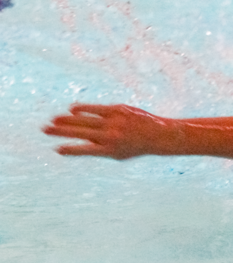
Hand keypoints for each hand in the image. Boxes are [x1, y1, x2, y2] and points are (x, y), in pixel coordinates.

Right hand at [43, 104, 177, 159]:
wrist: (158, 135)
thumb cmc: (135, 147)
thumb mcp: (117, 153)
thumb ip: (99, 149)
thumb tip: (78, 144)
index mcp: (109, 150)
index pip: (85, 150)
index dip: (71, 150)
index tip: (57, 149)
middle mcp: (110, 136)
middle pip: (80, 133)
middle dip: (61, 131)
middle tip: (44, 129)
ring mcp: (113, 122)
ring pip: (85, 120)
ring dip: (67, 120)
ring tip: (53, 120)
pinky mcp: (118, 110)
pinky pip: (96, 109)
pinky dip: (83, 109)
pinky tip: (72, 109)